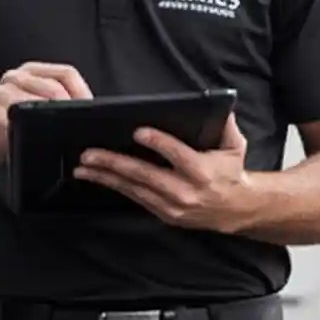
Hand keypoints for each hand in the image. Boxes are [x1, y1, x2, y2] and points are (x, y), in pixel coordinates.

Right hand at [0, 62, 92, 167]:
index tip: (93, 110)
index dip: (83, 92)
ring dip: (56, 119)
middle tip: (81, 125)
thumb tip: (91, 108)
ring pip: (40, 103)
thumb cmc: (12, 125)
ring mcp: (1, 94)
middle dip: (73, 108)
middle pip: (56, 87)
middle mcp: (15, 77)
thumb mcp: (35, 105)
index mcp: (31, 71)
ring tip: (65, 132)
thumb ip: (57, 100)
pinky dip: (35, 131)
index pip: (66, 73)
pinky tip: (42, 138)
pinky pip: (21, 122)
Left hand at [72, 114, 257, 233]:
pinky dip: (114, 186)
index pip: (179, 155)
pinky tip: (96, 178)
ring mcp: (172, 206)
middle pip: (146, 175)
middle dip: (114, 163)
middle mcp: (186, 191)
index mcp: (203, 172)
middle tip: (90, 154)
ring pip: (134, 189)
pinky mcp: (164, 214)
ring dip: (105, 177)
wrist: (236, 209)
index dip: (159, 143)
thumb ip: (227, 126)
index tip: (138, 132)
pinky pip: (134, 198)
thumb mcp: (235, 146)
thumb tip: (220, 105)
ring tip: (83, 167)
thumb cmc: (230, 172)